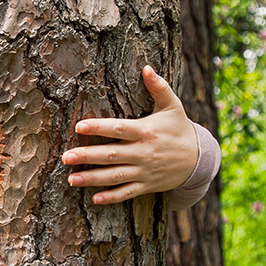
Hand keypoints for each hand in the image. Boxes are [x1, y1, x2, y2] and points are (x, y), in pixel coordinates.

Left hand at [62, 65, 198, 205]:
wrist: (199, 159)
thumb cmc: (180, 128)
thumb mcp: (173, 106)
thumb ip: (159, 87)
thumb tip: (147, 67)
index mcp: (146, 131)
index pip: (119, 128)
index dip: (99, 127)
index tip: (79, 126)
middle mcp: (143, 152)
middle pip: (112, 154)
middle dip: (87, 156)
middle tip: (65, 157)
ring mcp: (145, 171)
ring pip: (115, 176)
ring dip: (93, 179)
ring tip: (71, 179)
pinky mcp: (147, 185)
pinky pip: (127, 193)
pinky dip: (112, 197)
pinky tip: (94, 198)